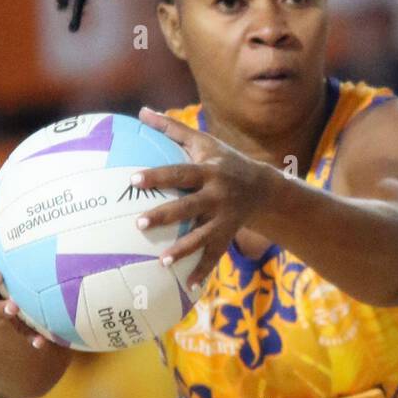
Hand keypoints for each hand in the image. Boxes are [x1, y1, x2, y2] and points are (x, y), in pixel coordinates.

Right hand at [0, 227, 50, 349]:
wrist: (17, 321)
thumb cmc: (28, 280)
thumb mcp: (28, 264)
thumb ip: (41, 246)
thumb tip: (75, 219)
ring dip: (2, 309)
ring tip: (12, 308)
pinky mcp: (13, 330)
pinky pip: (21, 334)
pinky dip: (31, 337)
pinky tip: (41, 342)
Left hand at [130, 107, 271, 288]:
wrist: (263, 186)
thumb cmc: (224, 160)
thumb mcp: (203, 141)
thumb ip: (172, 129)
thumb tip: (141, 111)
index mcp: (208, 172)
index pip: (179, 173)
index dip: (158, 176)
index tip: (134, 180)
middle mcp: (217, 195)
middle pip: (188, 207)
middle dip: (165, 216)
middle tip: (139, 223)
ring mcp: (224, 218)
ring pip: (202, 236)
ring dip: (183, 250)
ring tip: (162, 262)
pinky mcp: (228, 235)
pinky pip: (215, 256)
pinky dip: (203, 271)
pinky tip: (189, 286)